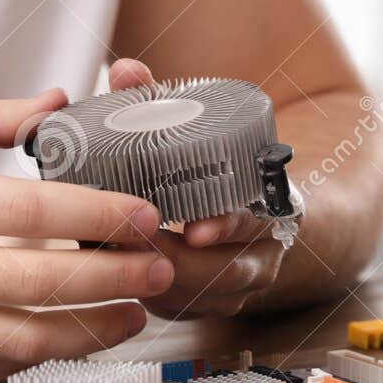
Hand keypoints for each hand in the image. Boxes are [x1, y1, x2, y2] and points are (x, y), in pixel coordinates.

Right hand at [0, 90, 176, 382]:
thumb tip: (53, 100)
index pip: (30, 213)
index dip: (97, 217)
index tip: (141, 215)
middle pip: (40, 285)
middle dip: (114, 280)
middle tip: (158, 269)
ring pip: (24, 342)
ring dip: (91, 332)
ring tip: (131, 314)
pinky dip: (38, 355)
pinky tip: (67, 336)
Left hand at [108, 59, 289, 318]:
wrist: (265, 213)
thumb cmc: (223, 167)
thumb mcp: (203, 132)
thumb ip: (161, 100)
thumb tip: (126, 72)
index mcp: (272, 208)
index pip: (256, 224)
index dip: (228, 227)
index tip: (196, 229)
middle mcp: (259, 255)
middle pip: (223, 274)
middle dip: (175, 262)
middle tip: (131, 241)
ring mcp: (231, 289)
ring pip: (197, 298)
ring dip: (154, 279)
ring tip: (113, 255)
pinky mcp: (201, 307)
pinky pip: (176, 310)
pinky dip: (144, 293)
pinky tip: (110, 271)